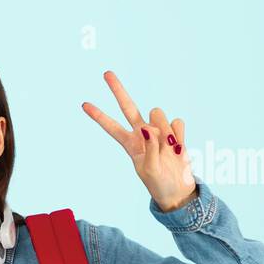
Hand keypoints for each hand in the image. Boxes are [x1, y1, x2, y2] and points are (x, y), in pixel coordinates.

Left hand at [81, 70, 197, 211]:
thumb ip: (149, 149)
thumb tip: (148, 128)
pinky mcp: (175, 131)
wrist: (178, 190)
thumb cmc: (158, 183)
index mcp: (129, 144)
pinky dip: (179, 135)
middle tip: (106, 73)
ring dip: (164, 131)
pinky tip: (179, 148)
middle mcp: (142, 133)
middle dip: (118, 90)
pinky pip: (176, 122)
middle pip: (128, 106)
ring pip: (158, 114)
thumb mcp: (149, 170)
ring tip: (168, 150)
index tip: (84, 104)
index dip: (99, 116)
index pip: (111, 127)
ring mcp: (158, 131)